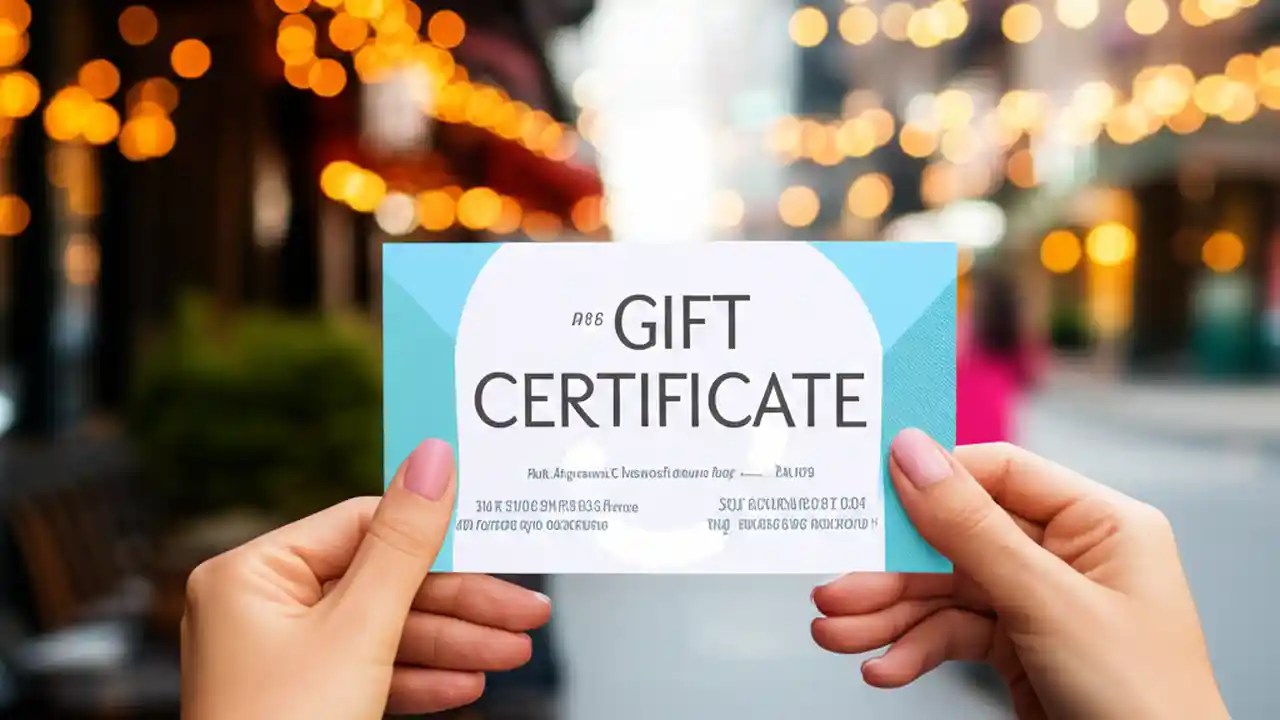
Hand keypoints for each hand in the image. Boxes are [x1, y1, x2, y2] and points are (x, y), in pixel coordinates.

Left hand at [181, 439, 550, 718]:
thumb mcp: (359, 630)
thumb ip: (405, 545)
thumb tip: (433, 459)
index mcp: (250, 575)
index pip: (361, 525)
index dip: (434, 532)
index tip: (494, 534)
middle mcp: (259, 609)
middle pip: (382, 583)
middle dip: (460, 604)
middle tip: (524, 611)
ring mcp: (281, 659)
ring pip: (385, 632)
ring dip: (454, 645)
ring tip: (513, 653)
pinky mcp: (304, 699)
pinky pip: (370, 671)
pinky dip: (420, 678)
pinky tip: (467, 684)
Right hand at [812, 431, 1228, 719]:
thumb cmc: (1147, 702)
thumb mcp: (1048, 604)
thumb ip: (973, 529)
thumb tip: (914, 455)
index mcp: (1100, 524)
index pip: (1000, 473)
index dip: (933, 478)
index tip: (869, 487)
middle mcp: (1069, 557)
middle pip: (958, 539)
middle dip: (893, 571)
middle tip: (836, 587)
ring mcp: (1041, 605)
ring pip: (946, 593)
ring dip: (889, 616)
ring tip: (837, 634)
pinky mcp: (1020, 649)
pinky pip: (953, 635)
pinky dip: (914, 651)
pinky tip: (884, 668)